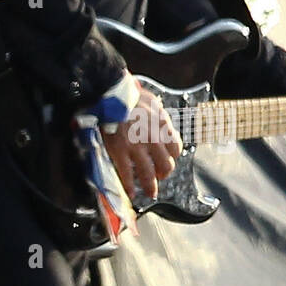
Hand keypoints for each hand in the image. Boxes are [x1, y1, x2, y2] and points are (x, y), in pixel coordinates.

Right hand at [101, 86, 182, 200]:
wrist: (109, 93)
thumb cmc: (128, 95)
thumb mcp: (151, 101)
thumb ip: (158, 113)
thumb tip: (160, 117)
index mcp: (162, 126)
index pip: (175, 148)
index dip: (171, 157)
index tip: (166, 159)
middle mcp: (153, 139)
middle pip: (166, 165)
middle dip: (163, 174)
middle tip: (159, 177)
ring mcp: (136, 147)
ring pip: (149, 174)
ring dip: (150, 186)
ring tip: (150, 192)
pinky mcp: (120, 151)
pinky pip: (127, 174)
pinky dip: (129, 186)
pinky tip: (131, 192)